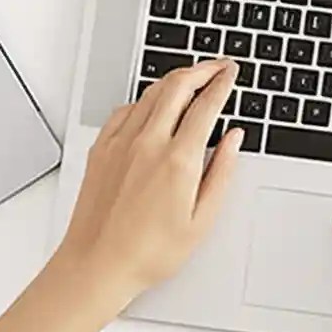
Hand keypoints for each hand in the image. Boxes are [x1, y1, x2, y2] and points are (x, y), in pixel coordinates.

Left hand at [0, 59, 242, 331]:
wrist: (97, 265)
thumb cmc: (148, 253)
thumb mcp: (202, 220)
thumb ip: (223, 173)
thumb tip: (234, 140)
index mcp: (179, 160)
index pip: (207, 105)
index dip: (223, 83)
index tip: (232, 73)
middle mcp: (148, 143)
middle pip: (179, 86)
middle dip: (202, 69)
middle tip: (217, 66)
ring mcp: (122, 143)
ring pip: (152, 92)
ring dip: (176, 79)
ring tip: (191, 78)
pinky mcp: (102, 149)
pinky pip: (126, 109)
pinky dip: (146, 98)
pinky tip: (153, 104)